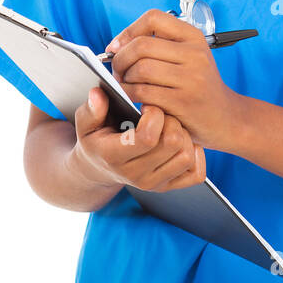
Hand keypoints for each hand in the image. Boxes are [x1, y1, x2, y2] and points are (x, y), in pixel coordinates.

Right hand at [69, 86, 206, 192]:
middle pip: (173, 143)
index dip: (154, 115)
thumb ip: (92, 109)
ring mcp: (153, 184)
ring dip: (183, 135)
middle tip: (160, 115)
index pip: (148, 137)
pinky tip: (182, 143)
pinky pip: (196, 174)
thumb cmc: (96, 139)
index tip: (147, 106)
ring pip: (186, 156)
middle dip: (171, 121)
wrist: (98, 169)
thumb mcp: (86, 123)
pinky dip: (195, 155)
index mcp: (114, 156)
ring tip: (169, 127)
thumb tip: (98, 95)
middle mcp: (135, 175)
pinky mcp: (167, 188)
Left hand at [104, 8, 245, 151]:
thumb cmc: (199, 86)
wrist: (226, 117)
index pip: (153, 18)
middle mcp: (195, 54)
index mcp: (193, 37)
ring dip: (124, 78)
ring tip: (125, 84)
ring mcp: (191, 78)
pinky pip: (144, 92)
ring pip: (141, 69)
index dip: (129, 30)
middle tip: (117, 70)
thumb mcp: (188, 57)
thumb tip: (117, 44)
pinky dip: (130, 94)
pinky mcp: (184, 102)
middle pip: (142, 45)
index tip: (118, 46)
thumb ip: (159, 46)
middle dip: (120, 58)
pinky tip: (133, 97)